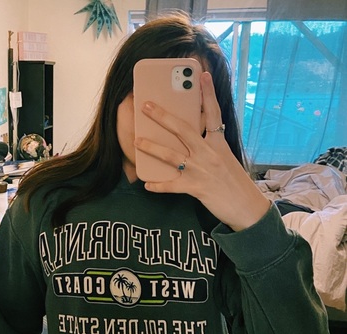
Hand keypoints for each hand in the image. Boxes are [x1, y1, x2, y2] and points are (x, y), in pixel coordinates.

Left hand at [134, 71, 269, 231]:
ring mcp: (201, 170)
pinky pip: (171, 185)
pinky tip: (147, 184)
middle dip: (162, 116)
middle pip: (183, 130)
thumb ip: (210, 147)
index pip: (212, 113)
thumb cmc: (235, 183)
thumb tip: (191, 139)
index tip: (202, 75)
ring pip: (171, 155)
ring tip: (137, 140)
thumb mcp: (226, 158)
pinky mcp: (196, 188)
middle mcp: (209, 153)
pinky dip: (158, 185)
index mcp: (218, 143)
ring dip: (152, 147)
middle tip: (146, 105)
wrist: (247, 207)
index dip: (207, 94)